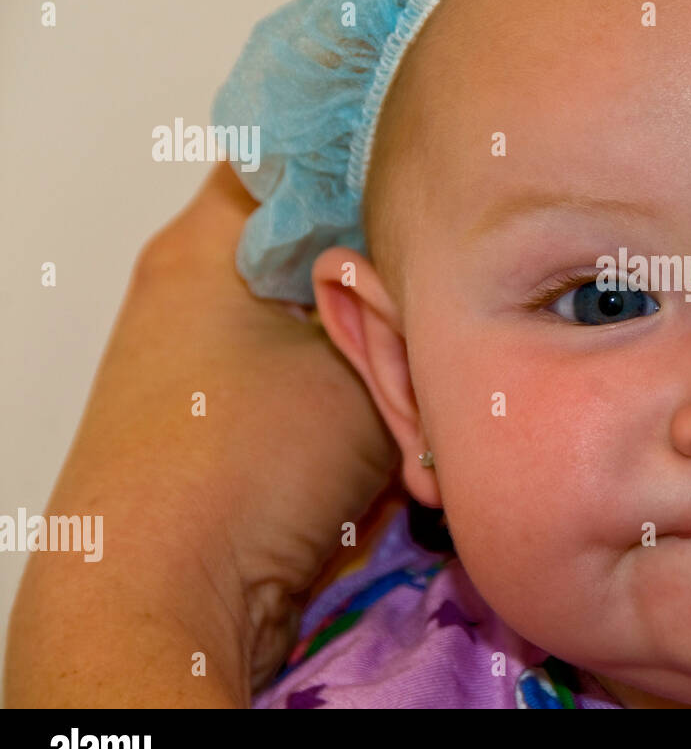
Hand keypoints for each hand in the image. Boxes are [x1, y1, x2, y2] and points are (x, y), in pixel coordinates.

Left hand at [5, 162, 398, 705]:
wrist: (173, 598)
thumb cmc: (254, 458)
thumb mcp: (362, 365)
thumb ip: (411, 307)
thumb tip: (446, 272)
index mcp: (211, 239)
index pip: (300, 150)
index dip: (381, 157)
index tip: (450, 178)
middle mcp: (196, 284)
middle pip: (312, 238)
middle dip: (386, 256)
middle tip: (460, 263)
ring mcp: (204, 352)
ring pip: (315, 310)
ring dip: (374, 327)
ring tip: (438, 336)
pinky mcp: (222, 413)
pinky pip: (305, 366)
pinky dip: (351, 375)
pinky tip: (400, 398)